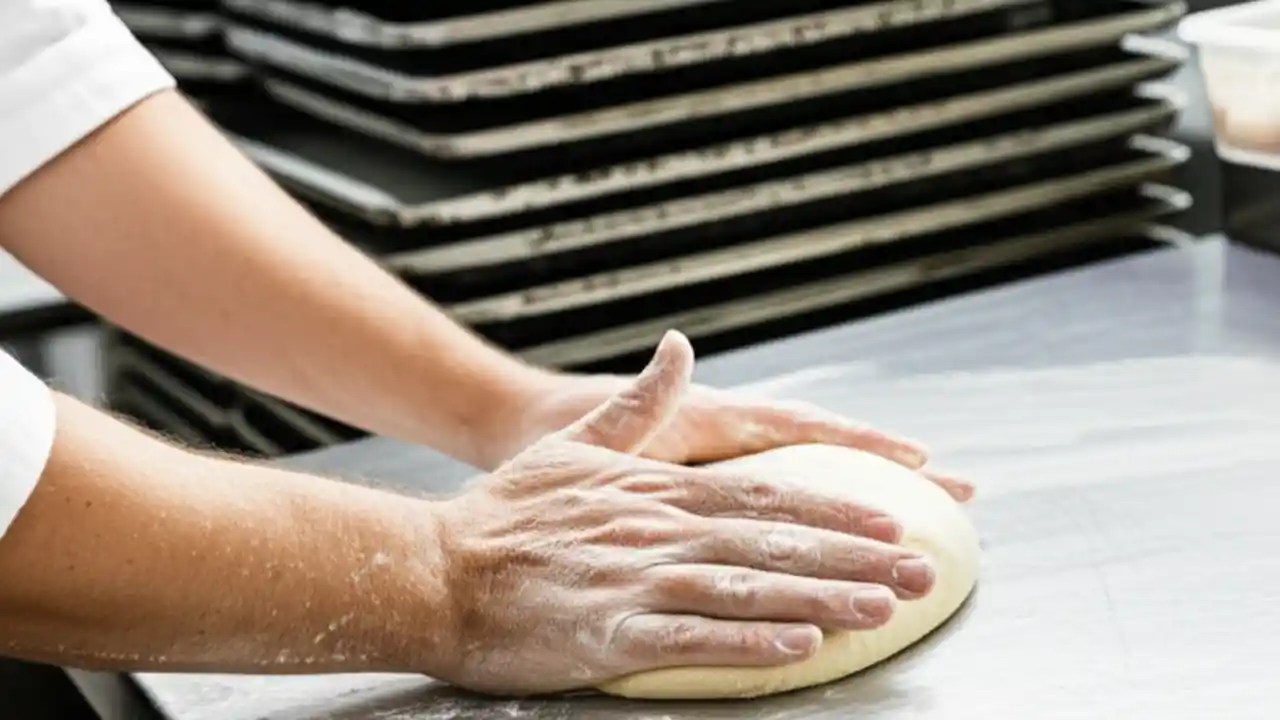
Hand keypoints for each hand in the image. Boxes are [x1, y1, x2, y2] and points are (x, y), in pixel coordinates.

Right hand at [429, 332, 936, 694]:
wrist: (434, 570)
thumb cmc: (504, 513)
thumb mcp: (574, 442)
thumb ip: (639, 403)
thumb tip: (679, 345)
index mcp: (657, 489)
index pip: (764, 492)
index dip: (833, 506)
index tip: (893, 515)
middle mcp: (659, 530)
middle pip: (774, 539)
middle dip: (854, 554)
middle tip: (922, 567)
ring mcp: (637, 579)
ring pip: (749, 585)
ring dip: (822, 597)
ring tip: (885, 607)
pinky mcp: (610, 630)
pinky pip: (692, 637)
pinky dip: (749, 641)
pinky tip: (800, 647)